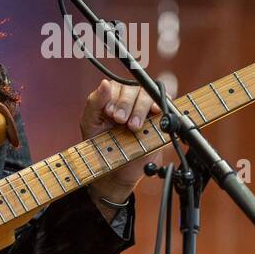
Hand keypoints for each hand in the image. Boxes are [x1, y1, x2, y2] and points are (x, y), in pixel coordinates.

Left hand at [80, 79, 161, 208]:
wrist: (114, 170)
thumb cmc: (99, 144)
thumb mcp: (90, 122)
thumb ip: (95, 102)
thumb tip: (104, 83)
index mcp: (113, 96)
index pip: (118, 86)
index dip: (116, 99)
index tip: (110, 114)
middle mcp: (130, 99)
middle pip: (134, 89)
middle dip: (127, 104)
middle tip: (121, 121)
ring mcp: (145, 108)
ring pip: (148, 95)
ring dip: (140, 109)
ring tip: (133, 126)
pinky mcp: (158, 119)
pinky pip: (164, 105)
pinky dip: (160, 106)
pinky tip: (154, 113)